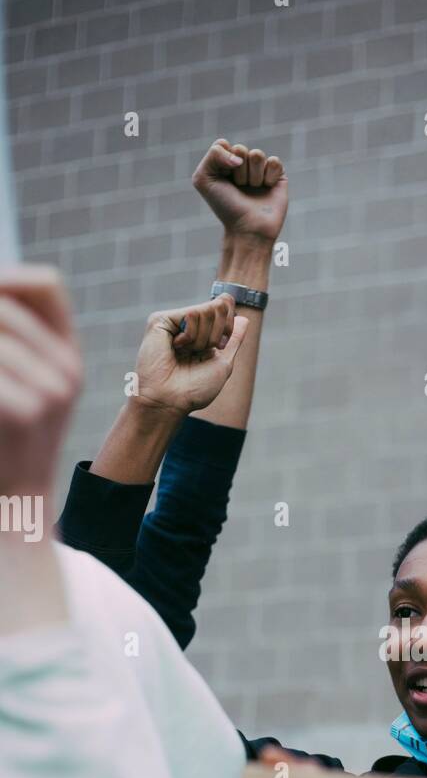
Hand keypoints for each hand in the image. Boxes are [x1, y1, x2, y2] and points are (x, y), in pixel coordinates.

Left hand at [0, 265, 81, 495]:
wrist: (17, 500)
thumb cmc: (5, 439)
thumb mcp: (25, 384)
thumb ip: (16, 342)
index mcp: (68, 356)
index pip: (47, 285)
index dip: (8, 278)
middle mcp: (67, 369)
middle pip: (5, 306)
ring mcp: (50, 390)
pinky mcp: (22, 411)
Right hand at [133, 294, 247, 417]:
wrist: (171, 400)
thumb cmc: (195, 389)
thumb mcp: (223, 363)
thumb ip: (234, 340)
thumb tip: (244, 319)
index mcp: (202, 335)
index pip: (224, 308)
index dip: (229, 323)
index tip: (221, 345)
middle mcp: (188, 326)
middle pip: (219, 307)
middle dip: (218, 334)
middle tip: (201, 352)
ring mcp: (174, 321)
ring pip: (206, 310)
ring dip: (203, 339)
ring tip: (185, 354)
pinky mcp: (160, 320)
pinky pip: (191, 314)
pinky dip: (191, 336)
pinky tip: (176, 347)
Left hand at [193, 139, 287, 244]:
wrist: (248, 229)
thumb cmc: (226, 207)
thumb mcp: (204, 179)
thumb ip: (214, 153)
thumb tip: (241, 155)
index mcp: (224, 163)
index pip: (223, 144)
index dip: (222, 161)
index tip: (222, 180)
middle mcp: (243, 165)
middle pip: (240, 149)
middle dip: (237, 171)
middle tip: (239, 188)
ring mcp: (260, 169)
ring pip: (257, 155)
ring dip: (252, 177)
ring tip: (252, 191)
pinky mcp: (278, 175)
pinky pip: (274, 162)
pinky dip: (268, 177)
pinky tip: (267, 189)